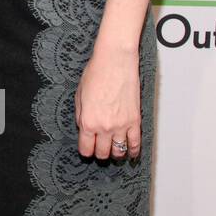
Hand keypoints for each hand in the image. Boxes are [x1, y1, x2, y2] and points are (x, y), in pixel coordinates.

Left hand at [75, 43, 141, 160]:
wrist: (115, 62)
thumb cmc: (96, 74)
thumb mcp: (79, 96)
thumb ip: (80, 115)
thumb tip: (83, 128)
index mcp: (87, 121)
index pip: (86, 148)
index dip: (86, 151)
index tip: (87, 149)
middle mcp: (104, 127)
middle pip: (102, 152)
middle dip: (100, 153)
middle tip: (100, 149)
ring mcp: (121, 125)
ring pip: (119, 151)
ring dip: (116, 153)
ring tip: (114, 150)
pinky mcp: (135, 120)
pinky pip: (136, 143)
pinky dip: (133, 151)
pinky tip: (131, 153)